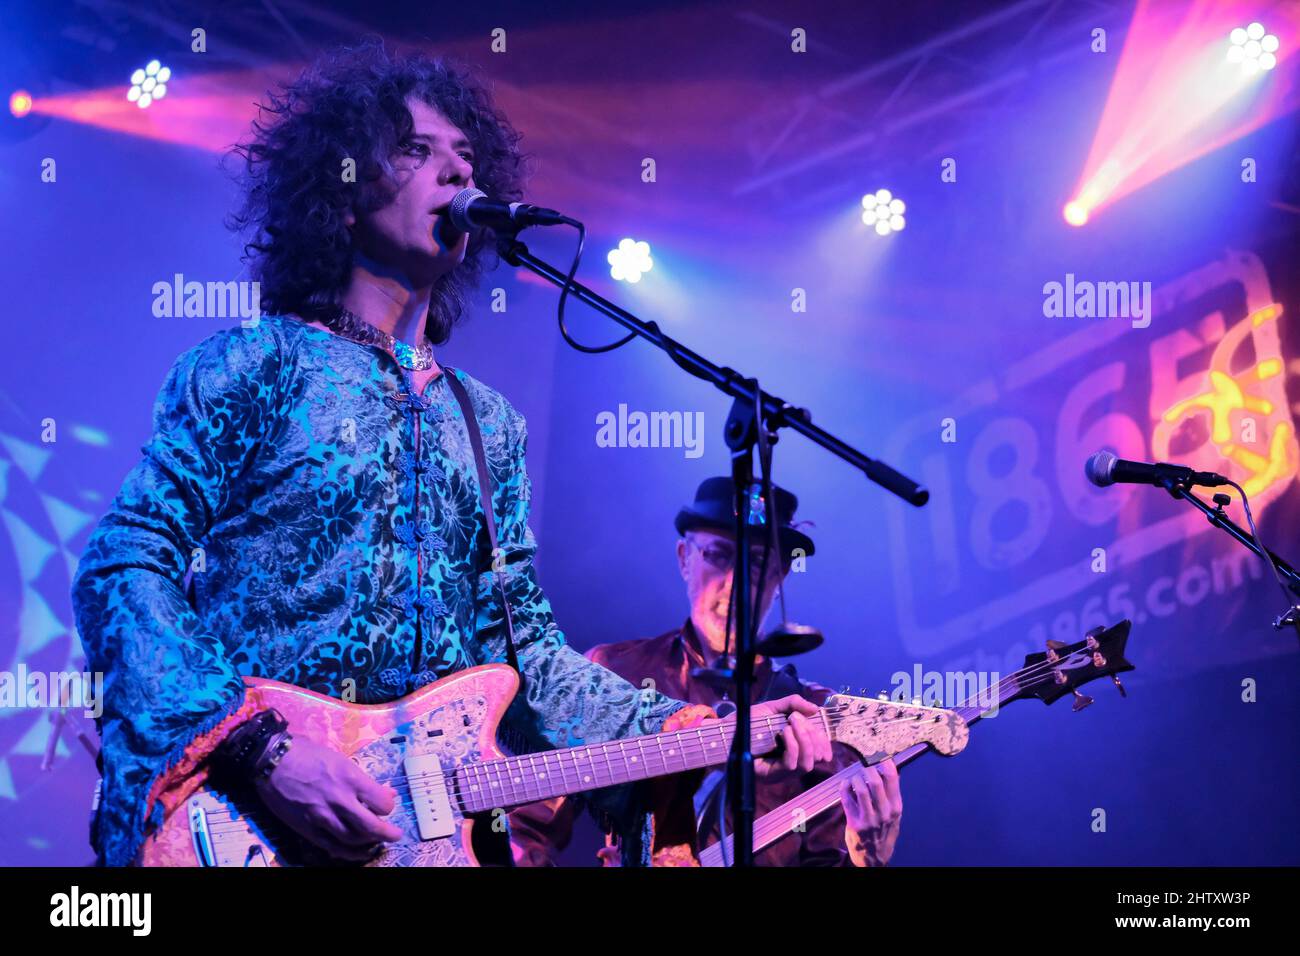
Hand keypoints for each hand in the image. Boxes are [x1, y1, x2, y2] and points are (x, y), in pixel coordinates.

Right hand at [254, 737, 402, 861]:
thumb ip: (362, 779)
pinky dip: (348, 852)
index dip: (389, 806)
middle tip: (395, 835)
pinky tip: (357, 852)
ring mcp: (323, 817)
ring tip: (376, 843)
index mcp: (351, 779)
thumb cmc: (307, 754)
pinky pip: (332, 847)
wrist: (272, 761)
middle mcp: (340, 800)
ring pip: (354, 840)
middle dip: (388, 833)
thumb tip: (384, 791)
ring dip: (369, 844)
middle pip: (372, 827)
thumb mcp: (341, 760)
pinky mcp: (307, 828)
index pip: (382, 803)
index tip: (388, 804)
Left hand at [723, 694, 832, 782]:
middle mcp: (790, 764)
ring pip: (806, 764)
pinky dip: (792, 746)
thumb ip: (793, 704)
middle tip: (797, 718)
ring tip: (790, 723)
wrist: (724, 729)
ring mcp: (780, 772)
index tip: (814, 720)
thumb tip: (815, 709)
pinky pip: (791, 765)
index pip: (821, 753)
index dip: (824, 740)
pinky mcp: (770, 775)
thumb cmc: (748, 721)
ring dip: (804, 739)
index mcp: (795, 750)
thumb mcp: (773, 708)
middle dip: (813, 735)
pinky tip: (783, 732)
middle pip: (816, 758)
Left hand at [841, 758, 901, 866]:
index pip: (892, 777)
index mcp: (896, 806)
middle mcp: (884, 812)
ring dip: (855, 777)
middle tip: (864, 765)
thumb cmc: (884, 830)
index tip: (878, 755)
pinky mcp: (854, 822)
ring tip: (855, 777)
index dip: (884, 762)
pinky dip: (844, 786)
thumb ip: (893, 793)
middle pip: (874, 780)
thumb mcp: (894, 813)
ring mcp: (869, 818)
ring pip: (860, 788)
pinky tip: (846, 784)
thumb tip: (891, 768)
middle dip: (867, 768)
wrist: (874, 856)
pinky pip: (846, 798)